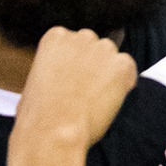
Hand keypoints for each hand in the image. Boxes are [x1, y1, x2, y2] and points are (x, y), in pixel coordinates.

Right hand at [14, 28, 135, 149]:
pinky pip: (129, 70)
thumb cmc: (39, 113)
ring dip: (109, 73)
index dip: (75, 62)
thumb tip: (65, 76)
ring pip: (113, 57)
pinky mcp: (122, 64)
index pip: (75, 41)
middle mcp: (81, 37)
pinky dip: (124, 83)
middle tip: (86, 90)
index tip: (72, 78)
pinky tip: (109, 99)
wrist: (53, 128)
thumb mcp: (36, 80)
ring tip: (95, 98)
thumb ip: (54, 68)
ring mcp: (103, 49)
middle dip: (93, 64)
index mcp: (56, 37)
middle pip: (96, 46)